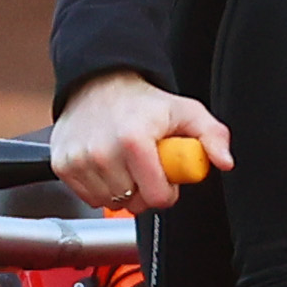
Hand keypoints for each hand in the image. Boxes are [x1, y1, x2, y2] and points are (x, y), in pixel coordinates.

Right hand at [47, 71, 227, 212]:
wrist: (98, 83)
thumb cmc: (143, 102)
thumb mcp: (186, 111)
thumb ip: (212, 136)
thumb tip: (223, 161)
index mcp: (135, 140)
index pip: (156, 197)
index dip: (166, 191)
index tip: (165, 177)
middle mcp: (102, 151)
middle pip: (132, 203)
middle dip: (143, 190)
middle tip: (145, 165)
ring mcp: (79, 160)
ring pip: (109, 202)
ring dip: (121, 189)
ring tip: (125, 162)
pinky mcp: (62, 165)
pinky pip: (87, 197)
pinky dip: (99, 187)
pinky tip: (106, 165)